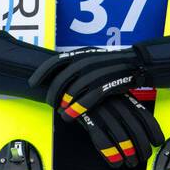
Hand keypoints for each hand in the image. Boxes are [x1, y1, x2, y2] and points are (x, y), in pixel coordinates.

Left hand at [28, 47, 148, 118]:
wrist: (137, 64)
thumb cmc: (111, 65)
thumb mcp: (92, 60)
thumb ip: (76, 66)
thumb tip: (57, 78)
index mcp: (81, 53)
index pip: (55, 61)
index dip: (41, 72)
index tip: (32, 83)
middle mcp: (87, 60)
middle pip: (61, 79)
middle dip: (53, 94)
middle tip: (50, 104)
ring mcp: (97, 72)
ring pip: (73, 90)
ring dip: (64, 104)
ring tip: (61, 115)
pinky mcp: (108, 83)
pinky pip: (88, 98)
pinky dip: (77, 108)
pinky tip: (72, 116)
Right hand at [74, 92, 163, 167]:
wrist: (74, 89)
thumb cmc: (99, 97)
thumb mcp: (116, 97)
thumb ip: (129, 108)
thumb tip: (145, 130)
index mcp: (124, 99)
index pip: (144, 116)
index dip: (153, 131)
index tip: (157, 143)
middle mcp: (116, 105)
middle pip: (135, 129)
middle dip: (142, 147)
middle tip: (143, 157)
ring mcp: (103, 113)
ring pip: (121, 137)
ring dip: (129, 154)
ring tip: (131, 163)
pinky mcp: (90, 121)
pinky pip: (103, 141)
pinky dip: (112, 154)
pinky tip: (116, 162)